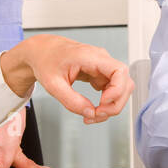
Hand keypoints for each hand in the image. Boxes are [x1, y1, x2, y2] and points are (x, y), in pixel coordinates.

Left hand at [0, 34, 132, 123]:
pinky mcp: (100, 75)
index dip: (117, 90)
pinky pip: (111, 91)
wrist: (42, 52)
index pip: (120, 71)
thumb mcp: (53, 85)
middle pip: (125, 83)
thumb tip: (90, 112)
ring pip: (121, 89)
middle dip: (114, 104)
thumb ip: (71, 101)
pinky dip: (106, 104)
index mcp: (91, 57)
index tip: (103, 102)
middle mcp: (102, 61)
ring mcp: (103, 68)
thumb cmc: (47, 61)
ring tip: (93, 115)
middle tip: (96, 114)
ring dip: (111, 106)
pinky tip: (93, 109)